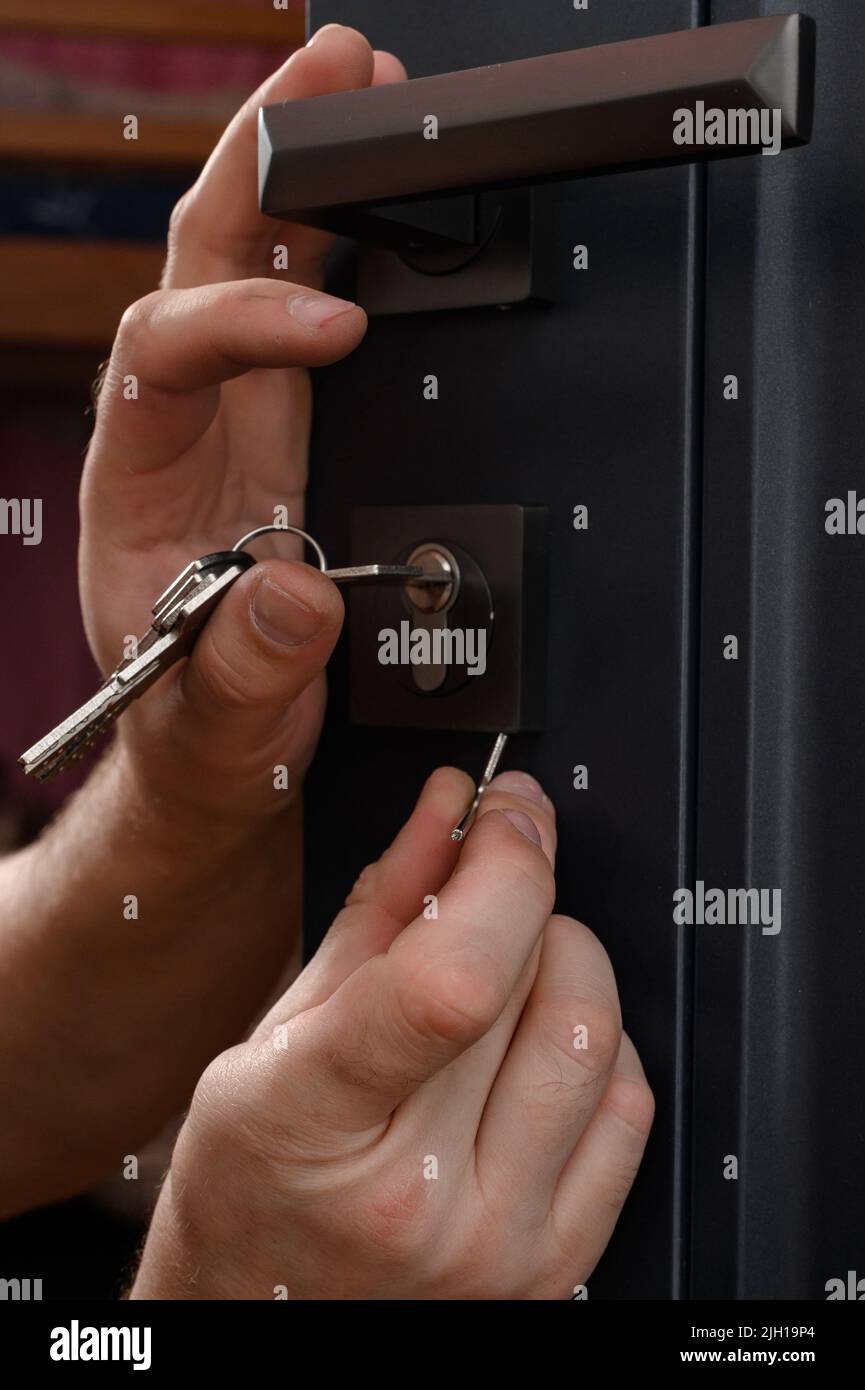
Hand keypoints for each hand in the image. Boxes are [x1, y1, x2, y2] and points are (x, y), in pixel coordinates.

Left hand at [0, 28, 411, 1217]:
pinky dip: (342, 248)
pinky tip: (384, 206)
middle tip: (337, 81)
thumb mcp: (216, 726)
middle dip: (261, 162)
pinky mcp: (291, 441)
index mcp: (136, 483)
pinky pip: (308, 319)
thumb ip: (243, 672)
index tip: (335, 326)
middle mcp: (179, 435)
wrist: (214, 770)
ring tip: (366, 94)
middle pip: (196, 258)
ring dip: (304, 175)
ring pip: (251, 266)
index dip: (244, 316)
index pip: (166, 346)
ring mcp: (238, 428)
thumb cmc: (201, 741)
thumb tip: (294, 584)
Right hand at [132, 770, 653, 1299]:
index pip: (447, 983)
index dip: (498, 873)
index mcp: (314, 1124)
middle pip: (526, 987)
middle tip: (494, 862)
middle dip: (523, 887)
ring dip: (564, 957)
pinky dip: (597, 1041)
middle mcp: (417, 1199)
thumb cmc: (252, 1187)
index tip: (501, 821)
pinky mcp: (558, 1264)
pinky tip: (539, 1038)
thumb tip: (448, 815)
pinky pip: (629, 1107)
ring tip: (508, 960)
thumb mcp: (272, 1036)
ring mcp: (499, 1242)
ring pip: (593, 1036)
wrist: (264, 1318)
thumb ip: (374, 917)